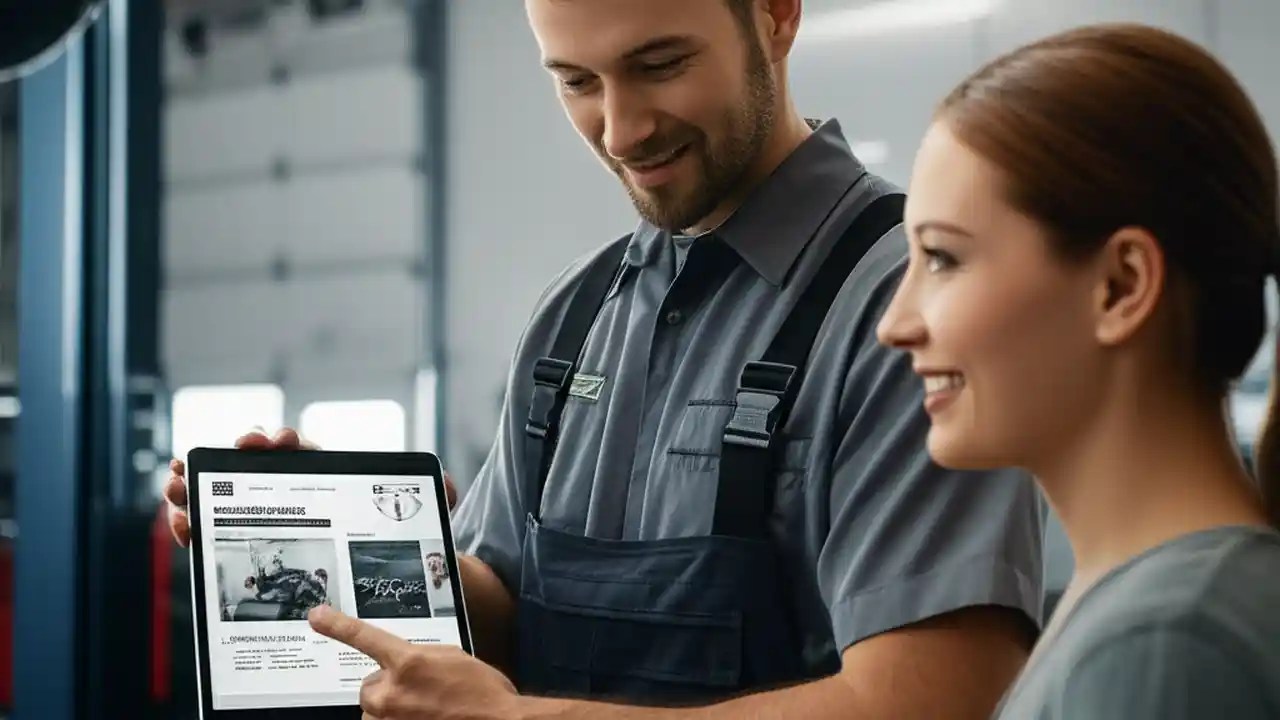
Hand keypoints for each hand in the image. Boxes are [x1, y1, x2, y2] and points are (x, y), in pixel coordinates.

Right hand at [163, 427, 458, 546]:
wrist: (397, 582)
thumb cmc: (403, 543)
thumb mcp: (422, 520)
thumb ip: (435, 496)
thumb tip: (445, 481)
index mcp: (328, 476)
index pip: (302, 451)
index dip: (282, 442)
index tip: (272, 443)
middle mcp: (295, 492)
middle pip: (254, 468)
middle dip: (226, 460)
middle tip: (203, 461)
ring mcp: (273, 517)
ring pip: (229, 497)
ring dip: (198, 490)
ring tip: (175, 488)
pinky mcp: (258, 547)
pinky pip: (222, 533)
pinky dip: (199, 525)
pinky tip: (183, 528)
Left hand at [308, 605, 519, 719]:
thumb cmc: (483, 690)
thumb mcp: (452, 657)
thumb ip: (418, 658)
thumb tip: (402, 665)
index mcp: (409, 661)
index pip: (364, 638)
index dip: (338, 626)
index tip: (317, 616)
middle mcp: (392, 691)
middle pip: (370, 686)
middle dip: (387, 687)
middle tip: (419, 691)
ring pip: (375, 710)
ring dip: (391, 709)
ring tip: (425, 709)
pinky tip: (424, 717)